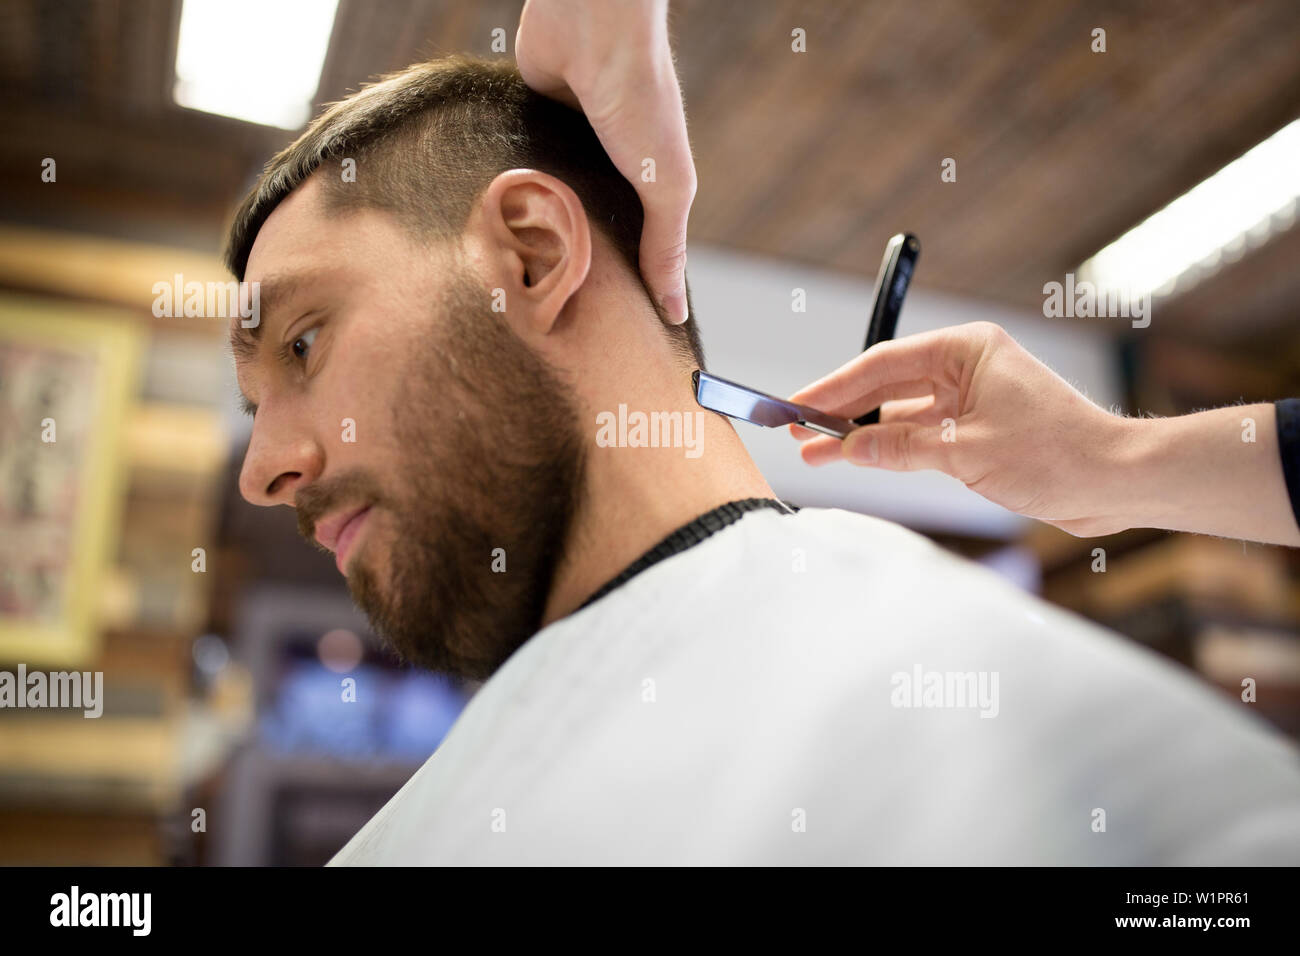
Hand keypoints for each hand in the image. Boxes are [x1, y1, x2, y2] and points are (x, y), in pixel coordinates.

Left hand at [516, 0, 694, 323]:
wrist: (591, 27)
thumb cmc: (640, 100)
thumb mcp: (664, 184)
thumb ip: (665, 246)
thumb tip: (674, 314)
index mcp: (643, 186)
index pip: (631, 251)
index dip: (619, 290)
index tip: (600, 333)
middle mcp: (603, 173)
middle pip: (583, 236)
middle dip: (568, 270)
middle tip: (546, 322)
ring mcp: (562, 152)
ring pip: (544, 211)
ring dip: (531, 236)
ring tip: (509, 285)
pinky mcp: (526, 129)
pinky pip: (514, 175)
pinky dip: (505, 195)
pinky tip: (487, 230)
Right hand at [786, 321, 1297, 545]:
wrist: (1117, 481)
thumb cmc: (1058, 454)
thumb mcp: (966, 453)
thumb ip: (900, 448)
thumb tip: (847, 449)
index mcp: (965, 350)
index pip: (881, 364)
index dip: (833, 389)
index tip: (796, 407)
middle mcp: (965, 366)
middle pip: (885, 385)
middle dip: (841, 412)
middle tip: (795, 431)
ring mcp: (971, 397)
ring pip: (899, 412)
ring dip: (862, 435)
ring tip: (816, 451)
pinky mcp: (978, 428)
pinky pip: (920, 433)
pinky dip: (891, 447)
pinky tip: (859, 458)